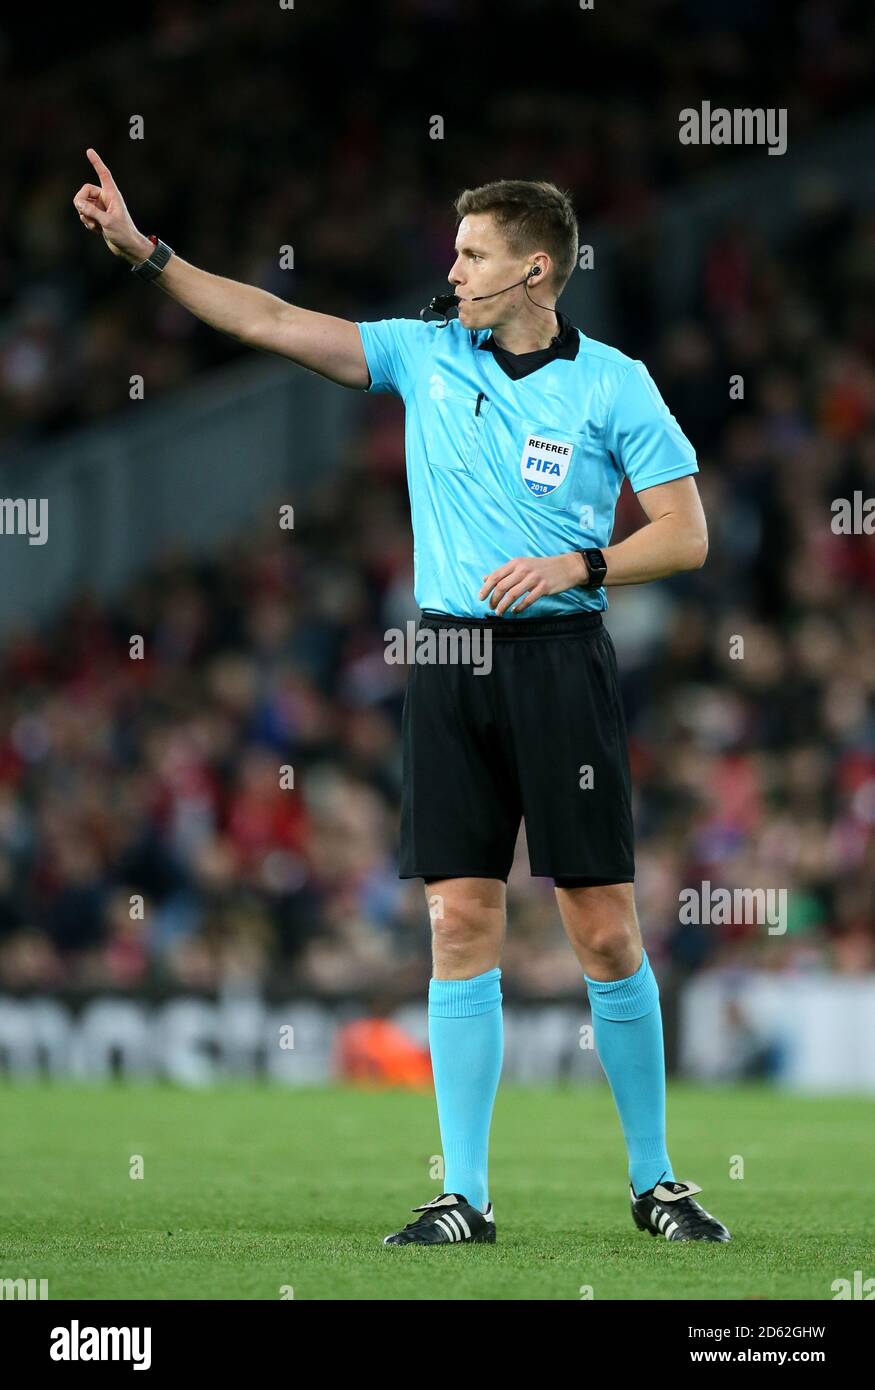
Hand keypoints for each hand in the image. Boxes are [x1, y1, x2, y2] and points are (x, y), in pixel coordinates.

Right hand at [73, 148, 152, 264]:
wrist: (128, 248)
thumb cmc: (123, 234)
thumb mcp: (107, 222)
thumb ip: (91, 211)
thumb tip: (77, 202)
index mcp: (112, 195)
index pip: (103, 174)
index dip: (96, 162)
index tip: (89, 151)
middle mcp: (106, 199)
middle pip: (84, 192)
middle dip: (81, 203)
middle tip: (84, 213)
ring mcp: (101, 208)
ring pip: (82, 204)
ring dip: (84, 216)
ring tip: (95, 226)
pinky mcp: (98, 217)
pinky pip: (84, 214)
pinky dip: (87, 222)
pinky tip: (96, 231)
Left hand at [478, 552, 587, 614]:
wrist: (566, 567)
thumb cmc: (542, 567)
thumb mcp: (522, 565)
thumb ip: (504, 572)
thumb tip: (484, 578)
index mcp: (516, 563)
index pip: (496, 576)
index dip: (486, 588)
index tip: (481, 598)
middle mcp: (523, 569)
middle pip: (502, 586)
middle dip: (493, 599)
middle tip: (491, 607)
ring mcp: (534, 578)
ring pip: (512, 595)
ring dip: (503, 606)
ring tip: (499, 612)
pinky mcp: (543, 587)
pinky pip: (527, 600)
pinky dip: (518, 608)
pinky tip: (515, 611)